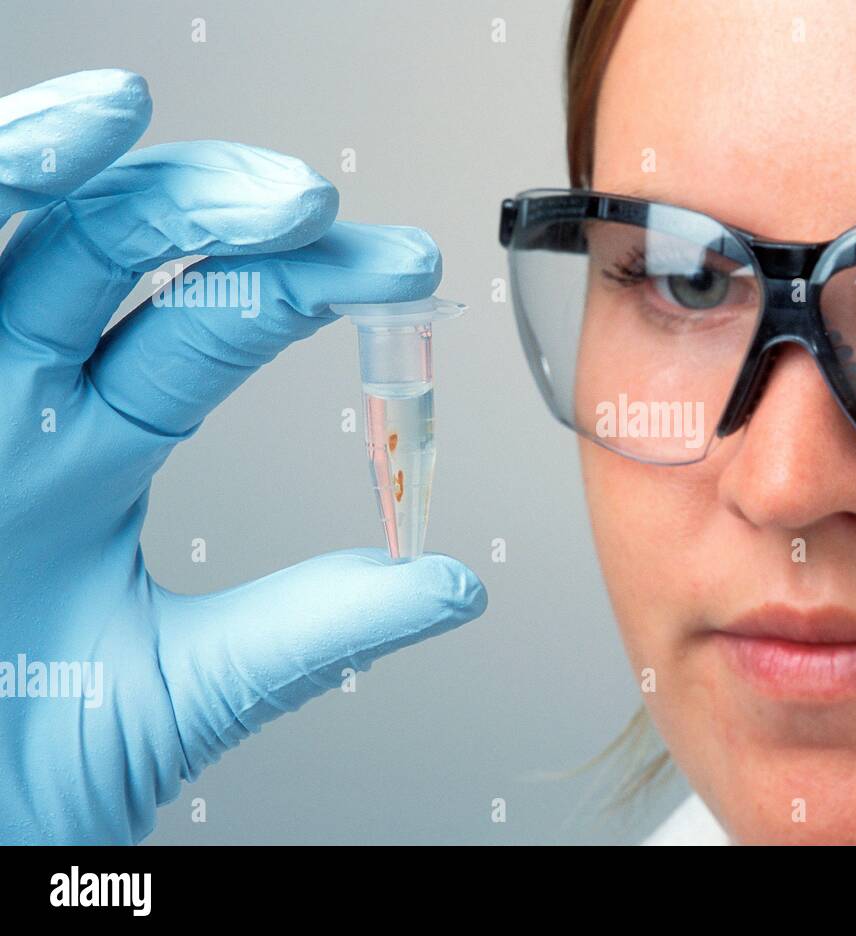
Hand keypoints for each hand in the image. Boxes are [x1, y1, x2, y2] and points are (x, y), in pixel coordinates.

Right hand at [0, 69, 486, 843]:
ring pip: (5, 236)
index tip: (408, 266)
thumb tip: (455, 587)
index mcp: (93, 453)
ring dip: (76, 169)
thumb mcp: (188, 686)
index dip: (310, 283)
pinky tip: (41, 152)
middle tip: (308, 204)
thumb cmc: (23, 767)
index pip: (213, 326)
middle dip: (212, 211)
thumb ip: (315, 627)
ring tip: (141, 126)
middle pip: (116, 254)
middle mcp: (15, 403)